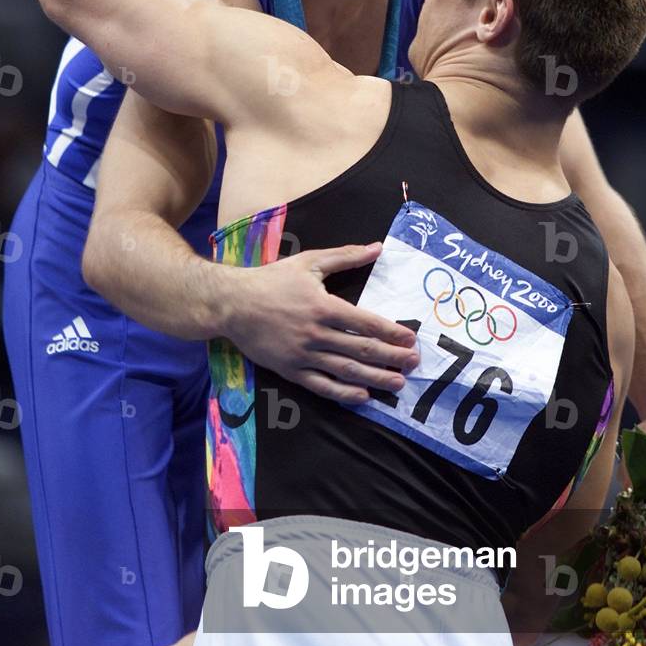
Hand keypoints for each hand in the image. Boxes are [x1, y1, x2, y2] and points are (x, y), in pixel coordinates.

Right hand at [222, 242, 419, 402]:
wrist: (231, 304)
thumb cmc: (272, 280)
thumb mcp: (309, 261)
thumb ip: (345, 256)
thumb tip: (377, 247)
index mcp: (323, 306)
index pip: (365, 322)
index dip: (390, 332)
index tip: (410, 339)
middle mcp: (316, 333)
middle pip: (360, 349)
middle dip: (390, 357)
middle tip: (413, 364)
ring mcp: (302, 355)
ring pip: (345, 370)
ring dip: (375, 378)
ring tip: (397, 384)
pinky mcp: (290, 370)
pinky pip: (321, 386)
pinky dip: (343, 393)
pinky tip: (363, 397)